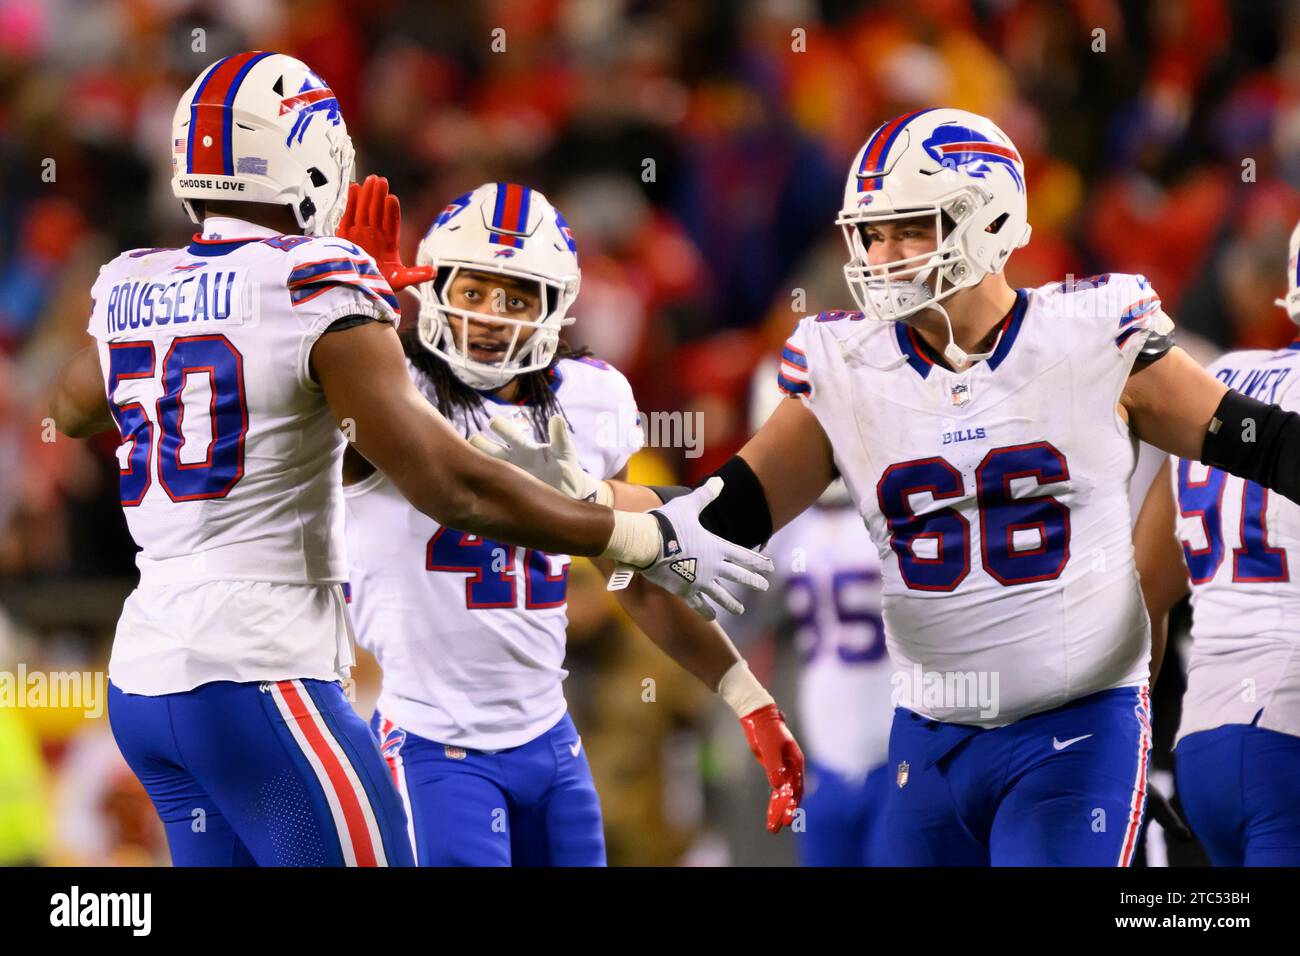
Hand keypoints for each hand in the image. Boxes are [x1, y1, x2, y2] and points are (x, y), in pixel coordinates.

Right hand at [338, 174, 434, 290]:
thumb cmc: (380, 285)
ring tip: (369, 181)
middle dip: (378, 197)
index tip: (392, 200)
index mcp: (389, 244)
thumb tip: (433, 272)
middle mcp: (374, 236)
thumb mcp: (401, 280)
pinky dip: (350, 203)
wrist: (360, 292)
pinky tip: (354, 188)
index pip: (391, 224)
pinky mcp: (346, 236)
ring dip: (366, 196)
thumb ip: (416, 274)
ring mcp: (360, 234)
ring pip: (364, 211)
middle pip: (377, 213)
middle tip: (380, 181)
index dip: (391, 212)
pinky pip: (349, 216)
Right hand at [468, 414, 611, 505]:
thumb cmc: (566, 471)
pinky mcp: (507, 495)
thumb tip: (555, 418)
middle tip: (469, 441)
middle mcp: (511, 461)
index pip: (507, 432)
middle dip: (478, 444)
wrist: (570, 498)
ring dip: (474, 465)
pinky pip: (491, 490)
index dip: (500, 426)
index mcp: (524, 448)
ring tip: (462, 463)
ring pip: (484, 469)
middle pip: (488, 449)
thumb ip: (559, 438)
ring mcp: (507, 478)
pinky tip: (468, 489)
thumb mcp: (564, 453)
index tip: (493, 422)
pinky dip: (479, 486)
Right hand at [607, 478, 772, 619]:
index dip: (758, 561)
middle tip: (764, 587)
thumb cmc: (668, 522)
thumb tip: (719, 480)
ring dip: (732, 603)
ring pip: (721, 595)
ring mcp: (699, 580)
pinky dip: (705, 610)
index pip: (744, 555)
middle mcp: (713, 566)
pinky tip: (711, 617)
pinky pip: (697, 603)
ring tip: (740, 610)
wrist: (647, 542)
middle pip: (738, 576)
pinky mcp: (684, 590)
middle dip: (753, 581)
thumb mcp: (688, 505)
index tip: (770, 568)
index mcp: (716, 547)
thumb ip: (706, 495)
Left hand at [741, 704, 803, 832]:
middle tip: (779, 827)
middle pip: (791, 794)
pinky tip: (771, 812)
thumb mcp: (771, 749)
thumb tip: (778, 786)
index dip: (792, 804)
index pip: (797, 788)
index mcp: (796, 762)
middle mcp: (791, 768)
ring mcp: (782, 769)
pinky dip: (773, 801)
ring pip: (782, 794)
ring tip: (772, 827)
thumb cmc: (767, 731)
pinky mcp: (773, 769)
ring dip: (777, 809)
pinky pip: (775, 789)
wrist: (758, 718)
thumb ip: (775, 767)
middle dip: (785, 811)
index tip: (788, 819)